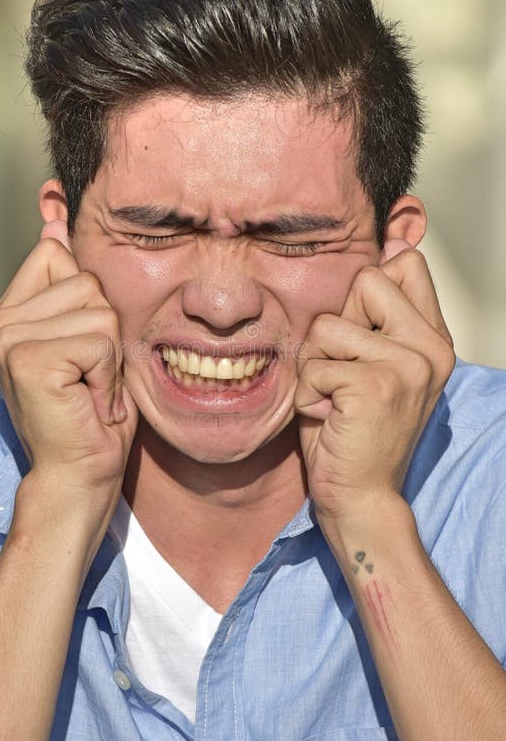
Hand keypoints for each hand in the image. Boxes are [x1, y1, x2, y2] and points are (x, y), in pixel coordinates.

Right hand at [0, 220, 137, 543]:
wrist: (79, 475)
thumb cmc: (90, 412)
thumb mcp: (86, 338)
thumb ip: (67, 284)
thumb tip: (55, 219)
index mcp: (5, 314)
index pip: (59, 257)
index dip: (90, 304)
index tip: (78, 356)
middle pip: (88, 281)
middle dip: (107, 333)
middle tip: (89, 380)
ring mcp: (7, 338)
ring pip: (99, 309)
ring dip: (111, 356)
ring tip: (90, 390)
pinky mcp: (28, 357)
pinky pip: (101, 339)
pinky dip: (109, 374)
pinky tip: (90, 401)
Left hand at [295, 242, 454, 525]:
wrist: (361, 497)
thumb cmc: (352, 429)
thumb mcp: (370, 361)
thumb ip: (378, 313)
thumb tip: (394, 242)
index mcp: (433, 338)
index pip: (406, 264)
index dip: (368, 292)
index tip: (361, 339)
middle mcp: (430, 348)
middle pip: (365, 280)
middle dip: (336, 328)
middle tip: (345, 375)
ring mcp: (408, 365)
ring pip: (328, 326)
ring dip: (315, 366)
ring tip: (334, 400)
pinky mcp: (376, 384)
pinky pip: (314, 364)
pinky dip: (308, 393)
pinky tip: (329, 417)